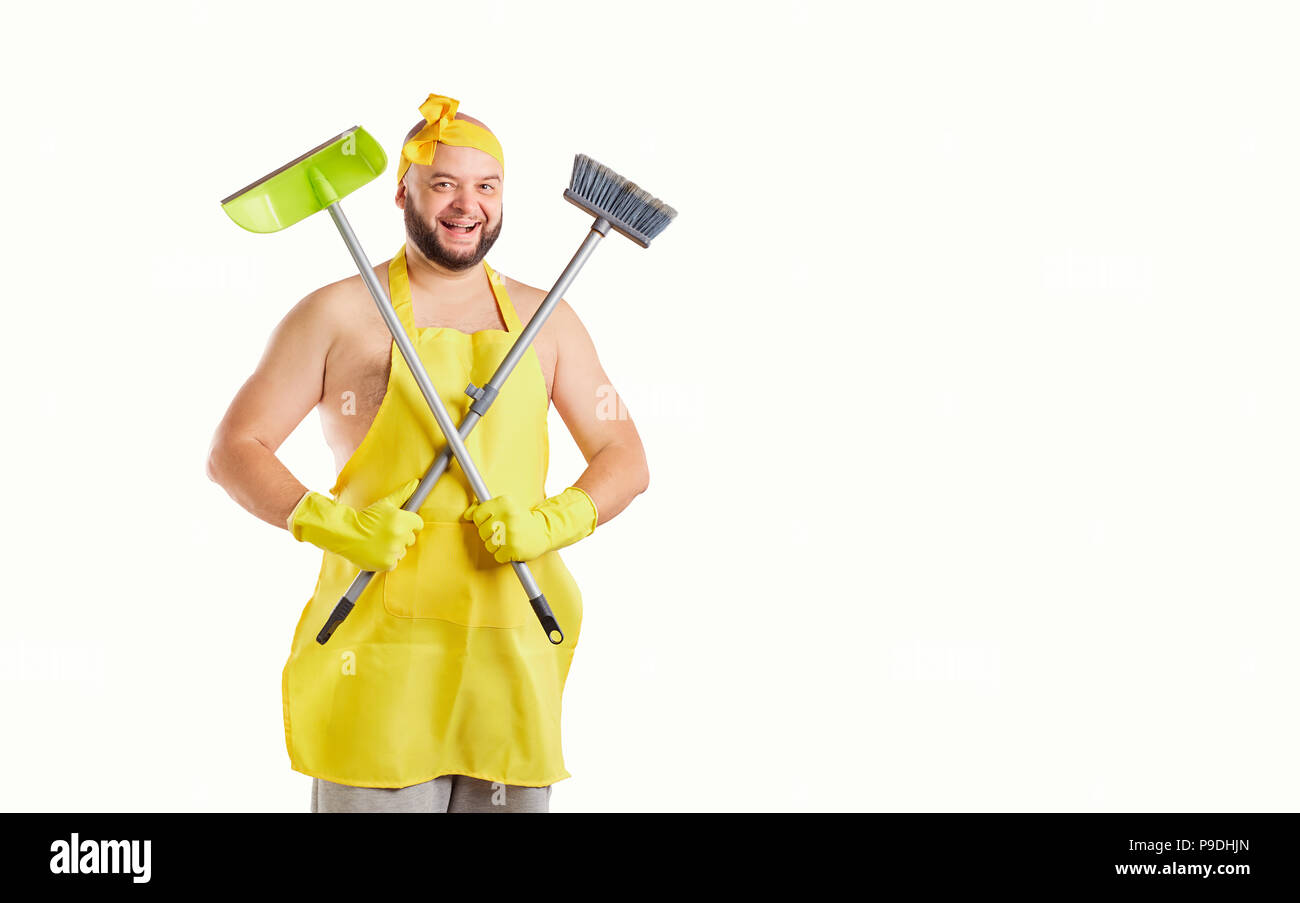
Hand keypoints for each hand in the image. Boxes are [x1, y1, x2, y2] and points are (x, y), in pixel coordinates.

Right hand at [288, 478, 424, 571]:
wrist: (345, 533)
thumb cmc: (366, 517)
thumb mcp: (384, 504)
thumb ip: (402, 494)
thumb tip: (416, 483)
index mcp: (402, 519)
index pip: (418, 524)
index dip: (409, 524)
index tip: (399, 525)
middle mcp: (400, 535)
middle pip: (411, 539)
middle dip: (401, 536)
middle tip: (385, 533)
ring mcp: (394, 550)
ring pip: (402, 551)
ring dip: (393, 549)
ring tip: (378, 542)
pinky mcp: (388, 563)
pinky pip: (394, 563)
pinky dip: (386, 560)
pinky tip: (376, 552)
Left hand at [463, 487, 597, 563]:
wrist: (545, 530)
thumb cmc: (519, 518)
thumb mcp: (504, 507)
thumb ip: (482, 508)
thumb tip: (466, 515)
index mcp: (504, 502)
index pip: (477, 514)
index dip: (483, 520)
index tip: (494, 520)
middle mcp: (508, 517)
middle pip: (482, 531)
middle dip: (490, 533)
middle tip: (504, 530)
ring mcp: (511, 534)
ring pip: (488, 545)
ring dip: (496, 545)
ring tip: (509, 538)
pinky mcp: (514, 549)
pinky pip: (497, 555)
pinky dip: (503, 555)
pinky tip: (513, 547)